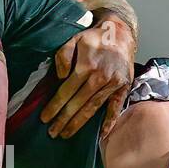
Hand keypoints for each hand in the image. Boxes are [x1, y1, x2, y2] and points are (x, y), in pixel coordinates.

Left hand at [42, 14, 135, 138]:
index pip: (67, 91)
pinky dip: (110, 121)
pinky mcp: (123, 87)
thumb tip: (61, 76)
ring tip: (66, 134)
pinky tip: (102, 135)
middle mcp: (101, 77)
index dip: (55, 106)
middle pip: (78, 103)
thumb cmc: (94, 38)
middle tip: (53, 133)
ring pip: (93, 108)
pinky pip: (116, 107)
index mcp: (87, 66)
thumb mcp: (74, 39)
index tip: (45, 118)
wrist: (120, 32)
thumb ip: (63, 55)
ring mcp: (113, 84)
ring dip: (79, 123)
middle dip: (64, 119)